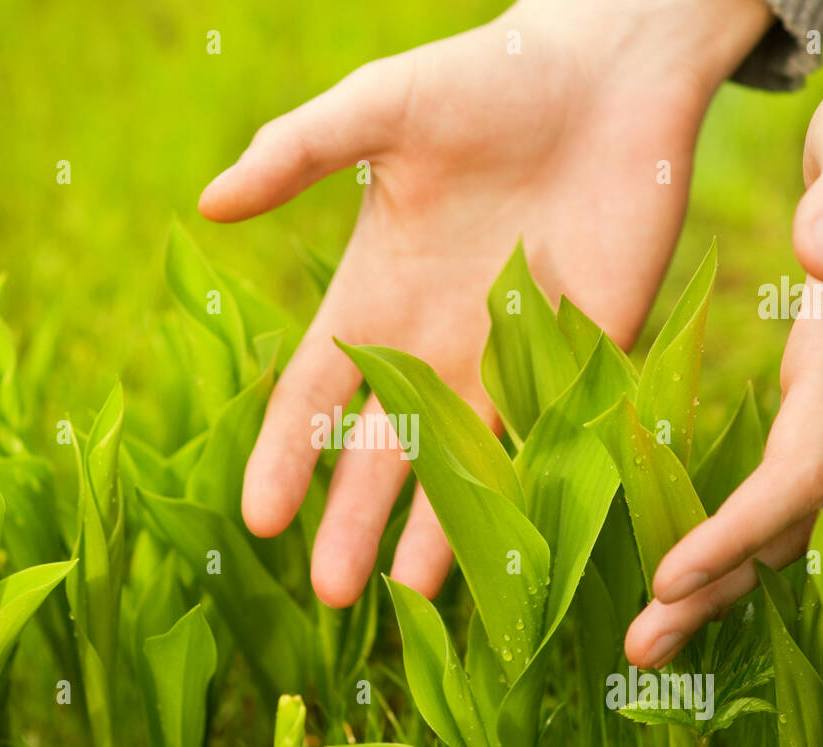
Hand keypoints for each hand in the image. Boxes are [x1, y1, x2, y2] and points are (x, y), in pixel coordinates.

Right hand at [201, 0, 772, 606]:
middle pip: (384, 451)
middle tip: (331, 595)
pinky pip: (551, 434)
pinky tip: (518, 549)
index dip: (286, 455)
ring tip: (416, 601)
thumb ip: (299, 153)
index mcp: (376, 295)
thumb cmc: (489, 79)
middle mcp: (435, 341)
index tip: (259, 520)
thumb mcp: (381, 108)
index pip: (315, 394)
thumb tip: (209, 203)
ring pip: (465, 464)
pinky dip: (533, 490)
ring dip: (439, 532)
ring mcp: (511, 355)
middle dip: (354, 521)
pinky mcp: (587, 352)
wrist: (613, 70)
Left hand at [627, 9, 822, 667]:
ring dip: (718, 583)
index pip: (795, 470)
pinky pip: (780, 489)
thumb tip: (819, 252)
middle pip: (785, 523)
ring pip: (783, 519)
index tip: (668, 576)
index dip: (737, 530)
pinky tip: (689, 573)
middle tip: (638, 651)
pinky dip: (735, 540)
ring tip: (649, 640)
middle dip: (714, 591)